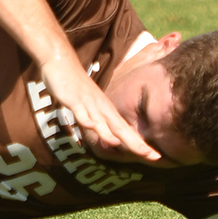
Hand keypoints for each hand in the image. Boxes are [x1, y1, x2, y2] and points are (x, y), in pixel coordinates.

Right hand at [38, 57, 158, 162]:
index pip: (127, 131)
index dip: (140, 145)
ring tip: (121, 145)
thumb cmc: (77, 87)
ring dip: (109, 133)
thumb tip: (109, 138)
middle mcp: (101, 107)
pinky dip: (85, 118)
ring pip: (100, 121)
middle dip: (135, 143)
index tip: (157, 157)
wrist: (61, 61)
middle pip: (120, 128)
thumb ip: (99, 122)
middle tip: (152, 156)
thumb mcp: (92, 106)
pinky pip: (79, 110)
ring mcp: (88, 102)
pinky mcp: (73, 98)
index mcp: (107, 111)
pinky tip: (89, 126)